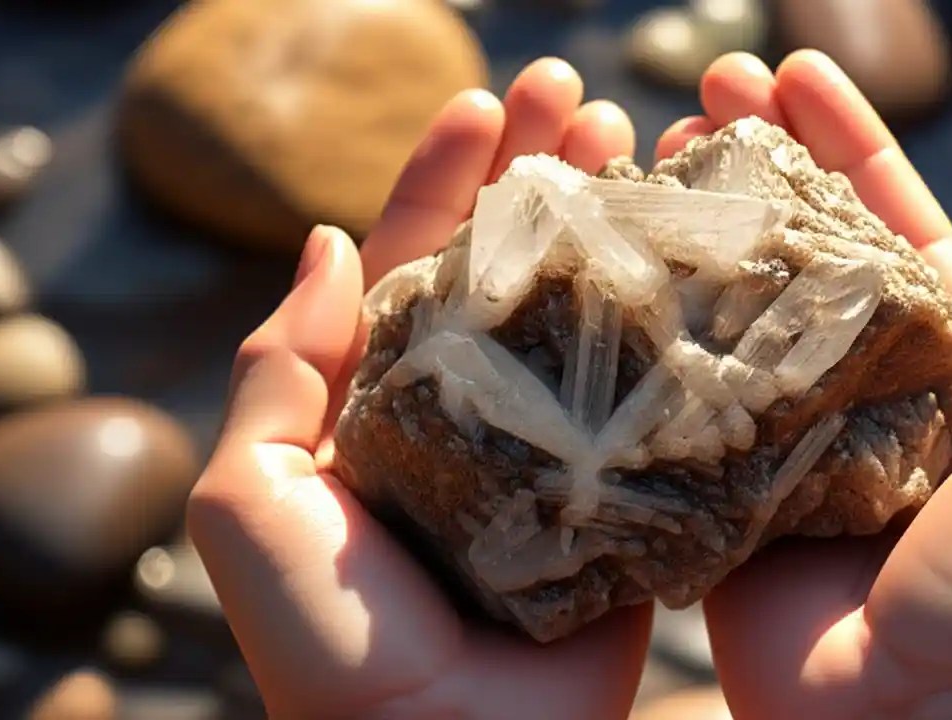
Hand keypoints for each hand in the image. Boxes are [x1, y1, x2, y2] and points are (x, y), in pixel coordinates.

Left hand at [187, 59, 651, 719]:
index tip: (488, 101)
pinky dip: (671, 322)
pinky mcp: (621, 488)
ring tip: (647, 145)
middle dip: (542, 171)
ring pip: (585, 310)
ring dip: (611, 225)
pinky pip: (646, 391)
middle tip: (588, 96)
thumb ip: (278, 372)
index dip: (448, 175)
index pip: (416, 259)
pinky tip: (697, 261)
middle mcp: (471, 408)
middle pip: (512, 265)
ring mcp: (553, 444)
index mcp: (386, 398)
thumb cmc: (336, 642)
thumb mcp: (254, 501)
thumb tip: (320, 241)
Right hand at [675, 51, 951, 718]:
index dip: (847, 146)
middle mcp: (857, 387)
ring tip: (649, 146)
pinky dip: (652, 324)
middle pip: (800, 249)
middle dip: (758, 161)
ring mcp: (780, 430)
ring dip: (696, 224)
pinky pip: (683, 388)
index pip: (892, 228)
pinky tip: (619, 261)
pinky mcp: (716, 480)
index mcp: (944, 369)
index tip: (792, 73)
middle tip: (704, 87)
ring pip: (732, 304)